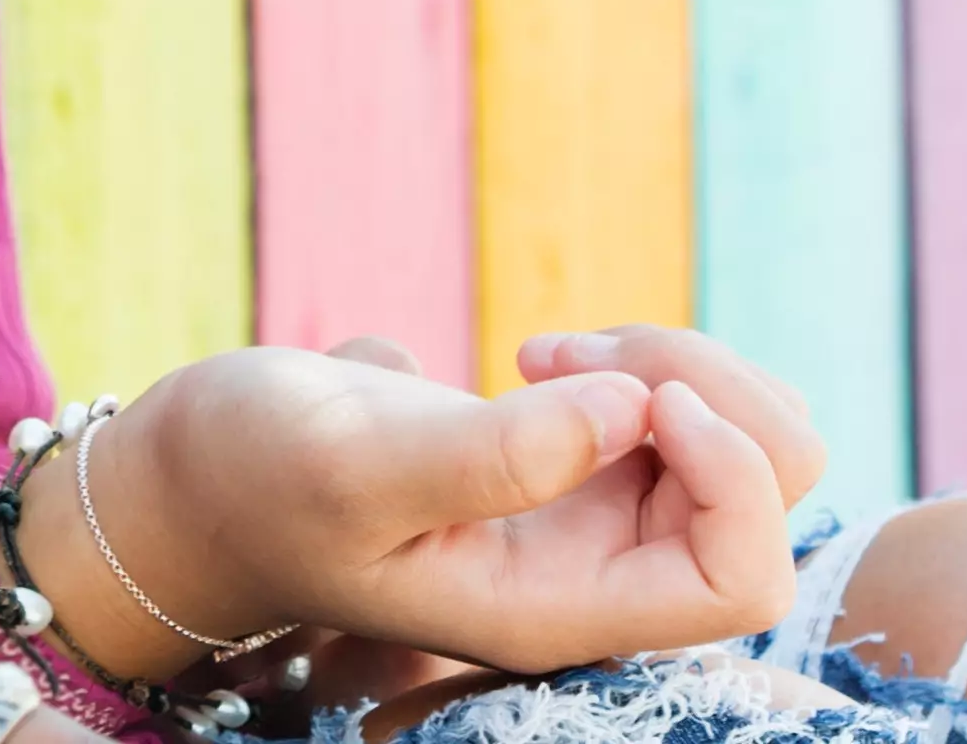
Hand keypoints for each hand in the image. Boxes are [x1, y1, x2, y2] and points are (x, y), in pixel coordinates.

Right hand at [36, 340, 797, 681]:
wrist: (197, 478)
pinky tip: (543, 360)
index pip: (743, 579)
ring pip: (744, 440)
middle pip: (768, 493)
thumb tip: (637, 418)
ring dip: (673, 364)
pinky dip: (642, 360)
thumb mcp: (352, 464)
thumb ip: (491, 458)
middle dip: (702, 389)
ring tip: (551, 355)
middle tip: (567, 358)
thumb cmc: (254, 477)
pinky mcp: (582, 465)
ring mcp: (598, 521)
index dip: (731, 474)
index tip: (630, 399)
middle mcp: (599, 579)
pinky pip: (690, 411)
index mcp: (558, 612)